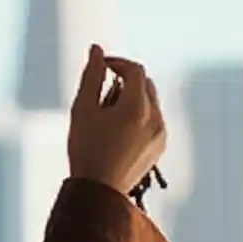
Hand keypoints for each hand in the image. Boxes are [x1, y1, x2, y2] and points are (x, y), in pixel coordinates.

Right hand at [68, 44, 166, 198]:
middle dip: (125, 80)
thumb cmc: (85, 149)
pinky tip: (117, 132)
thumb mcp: (82, 109)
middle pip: (144, 83)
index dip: (117, 62)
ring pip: (150, 101)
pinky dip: (139, 115)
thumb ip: (91, 76)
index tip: (100, 66)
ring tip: (107, 116)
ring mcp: (161, 133)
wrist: (99, 192)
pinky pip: (153, 119)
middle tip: (101, 93)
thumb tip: (97, 49)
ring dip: (131, 97)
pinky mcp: (160, 145)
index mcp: (136, 108)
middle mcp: (155, 118)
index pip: (134, 70)